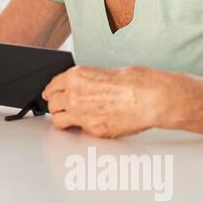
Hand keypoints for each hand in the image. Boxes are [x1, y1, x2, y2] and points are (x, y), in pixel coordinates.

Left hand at [41, 65, 177, 138]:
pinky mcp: (92, 131)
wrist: (151, 98)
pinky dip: (82, 128)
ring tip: (71, 118)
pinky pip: (79, 131)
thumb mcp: (104, 71)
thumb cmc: (136, 81)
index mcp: (76, 77)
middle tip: (63, 106)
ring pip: (59, 120)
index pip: (52, 86)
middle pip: (52, 104)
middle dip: (57, 105)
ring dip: (63, 118)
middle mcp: (73, 96)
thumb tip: (81, 88)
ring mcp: (81, 115)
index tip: (51, 94)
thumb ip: (86, 81)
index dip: (52, 91)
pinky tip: (90, 123)